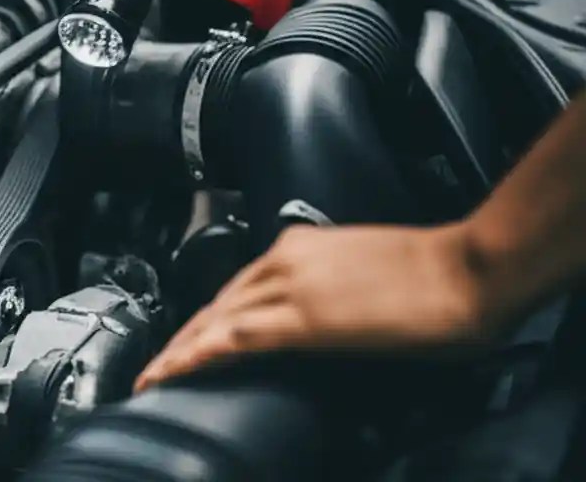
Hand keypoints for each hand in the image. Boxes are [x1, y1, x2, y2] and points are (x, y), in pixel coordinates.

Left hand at [135, 223, 513, 391]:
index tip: (188, 338)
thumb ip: (327, 288)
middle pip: (217, 304)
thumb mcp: (362, 275)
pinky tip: (176, 368)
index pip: (236, 288)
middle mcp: (285, 260)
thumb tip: (316, 313)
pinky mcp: (303, 318)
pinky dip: (198, 354)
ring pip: (216, 321)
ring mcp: (290, 287)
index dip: (207, 317)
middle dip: (185, 336)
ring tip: (154, 374)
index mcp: (299, 247)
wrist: (467, 269)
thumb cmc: (432, 277)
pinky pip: (234, 338)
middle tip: (158, 363)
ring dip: (181, 349)